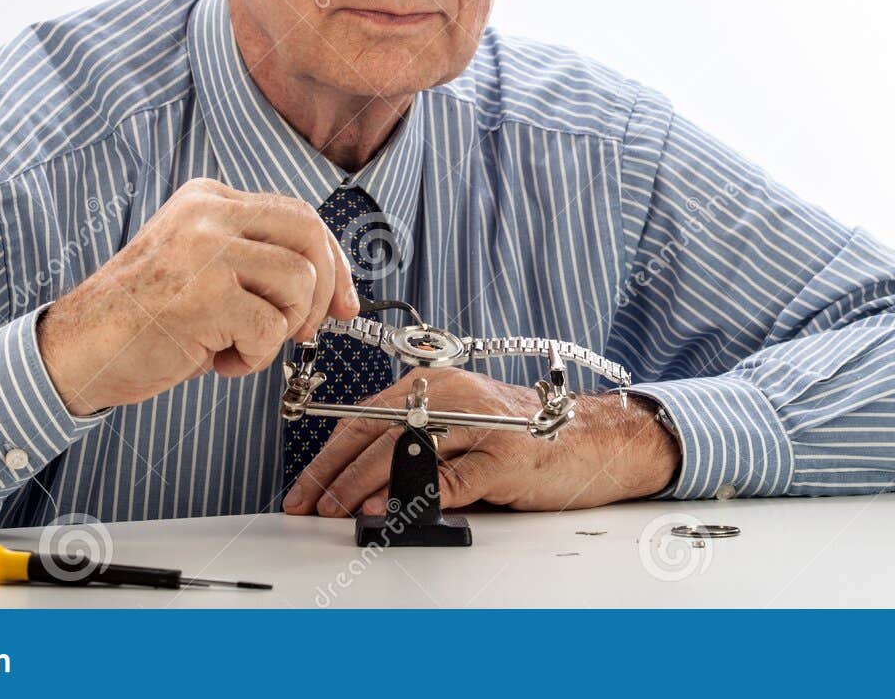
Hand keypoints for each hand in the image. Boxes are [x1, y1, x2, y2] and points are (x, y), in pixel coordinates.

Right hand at [35, 177, 359, 415]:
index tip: (345, 302)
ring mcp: (205, 250)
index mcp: (208, 199)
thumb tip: (335, 289)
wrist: (76, 350)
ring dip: (281, 328)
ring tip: (238, 344)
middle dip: (325, 291)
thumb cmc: (143, 318)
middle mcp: (208, 214)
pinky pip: (271, 327)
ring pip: (299, 280)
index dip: (334, 262)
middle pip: (310, 235)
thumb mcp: (202, 267)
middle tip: (304, 330)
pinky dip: (254, 357)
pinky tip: (216, 359)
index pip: (299, 215)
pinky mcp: (204, 294)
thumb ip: (257, 261)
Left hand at [282, 367, 680, 515]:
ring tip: (336, 509)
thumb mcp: (461, 428)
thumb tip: (359, 482)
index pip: (364, 417)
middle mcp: (452, 397)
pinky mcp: (503, 458)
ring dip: (362, 484)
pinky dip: (414, 494)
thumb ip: (416, 444)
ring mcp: (478, 426)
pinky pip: (450, 478)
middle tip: (308, 504)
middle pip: (376, 433)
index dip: (327, 454)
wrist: (592, 437)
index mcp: (435, 386)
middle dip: (333, 473)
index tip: (303, 486)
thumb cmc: (523, 434)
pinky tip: (389, 508)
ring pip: (404, 451)